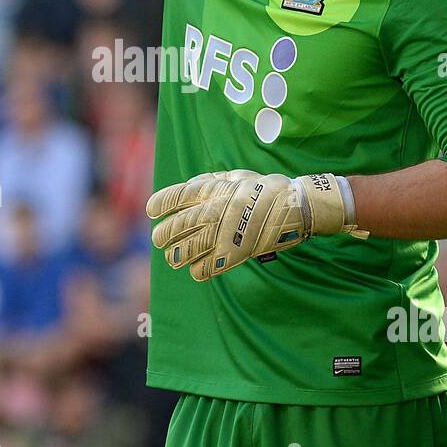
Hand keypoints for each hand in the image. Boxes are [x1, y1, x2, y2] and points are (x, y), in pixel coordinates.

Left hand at [146, 170, 365, 281]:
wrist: (294, 205)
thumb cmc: (263, 189)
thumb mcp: (235, 177)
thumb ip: (210, 182)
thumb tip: (187, 189)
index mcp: (213, 190)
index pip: (176, 197)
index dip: (160, 204)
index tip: (152, 211)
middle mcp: (214, 210)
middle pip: (177, 227)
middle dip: (163, 235)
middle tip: (159, 240)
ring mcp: (224, 232)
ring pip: (187, 249)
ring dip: (177, 255)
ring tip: (173, 258)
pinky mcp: (235, 252)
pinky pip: (207, 267)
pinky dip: (199, 270)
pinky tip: (197, 269)